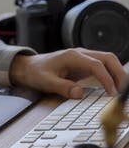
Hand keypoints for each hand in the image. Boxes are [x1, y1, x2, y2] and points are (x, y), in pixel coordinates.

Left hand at [9, 48, 126, 98]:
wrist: (29, 66)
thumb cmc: (37, 72)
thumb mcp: (46, 82)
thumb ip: (62, 87)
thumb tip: (79, 93)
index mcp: (72, 56)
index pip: (97, 65)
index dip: (107, 79)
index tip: (112, 93)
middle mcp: (81, 54)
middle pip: (108, 58)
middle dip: (118, 73)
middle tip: (122, 91)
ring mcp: (84, 57)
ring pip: (108, 60)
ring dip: (117, 73)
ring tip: (120, 90)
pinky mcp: (85, 63)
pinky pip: (103, 65)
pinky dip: (111, 74)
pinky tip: (113, 86)